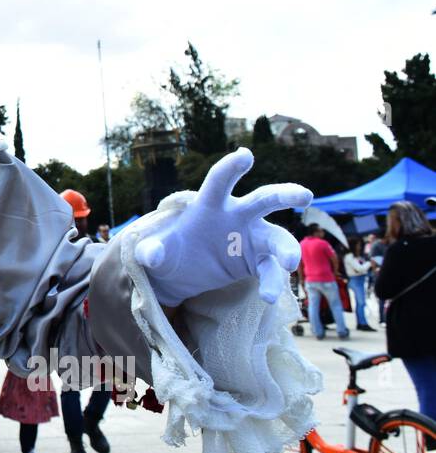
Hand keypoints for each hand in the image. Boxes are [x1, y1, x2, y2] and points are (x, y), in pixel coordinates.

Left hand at [134, 148, 309, 306]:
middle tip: (304, 195)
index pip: (220, 180)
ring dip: (288, 248)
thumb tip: (149, 255)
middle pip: (264, 199)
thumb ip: (151, 251)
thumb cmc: (169, 252)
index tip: (244, 155)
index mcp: (210, 203)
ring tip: (289, 263)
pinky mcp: (257, 260)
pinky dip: (273, 281)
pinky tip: (268, 296)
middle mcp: (237, 215)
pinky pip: (271, 269)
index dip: (231, 167)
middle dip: (284, 194)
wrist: (180, 273)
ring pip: (278, 237)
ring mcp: (251, 237)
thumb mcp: (155, 252)